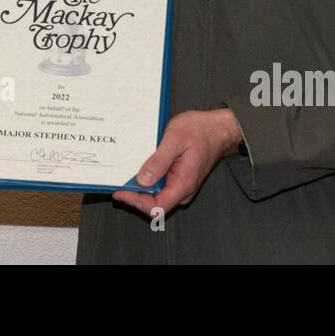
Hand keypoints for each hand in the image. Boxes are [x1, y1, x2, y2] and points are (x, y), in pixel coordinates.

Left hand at [112, 109, 243, 217]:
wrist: (218, 128)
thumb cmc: (200, 130)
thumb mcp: (175, 139)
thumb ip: (159, 161)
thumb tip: (142, 180)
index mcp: (183, 184)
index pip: (156, 207)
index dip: (135, 202)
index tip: (119, 192)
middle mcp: (182, 189)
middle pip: (153, 204)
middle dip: (134, 196)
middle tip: (116, 182)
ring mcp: (181, 185)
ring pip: (156, 195)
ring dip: (139, 188)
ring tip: (124, 175)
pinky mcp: (178, 178)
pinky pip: (160, 185)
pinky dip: (147, 180)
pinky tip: (138, 169)